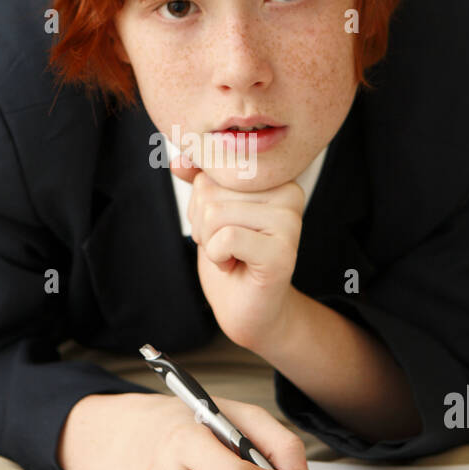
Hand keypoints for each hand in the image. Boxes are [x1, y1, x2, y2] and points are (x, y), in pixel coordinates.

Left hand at [170, 153, 303, 351]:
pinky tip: (235, 265)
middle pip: (210, 191)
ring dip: (210, 243)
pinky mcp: (282, 252)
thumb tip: (178, 162)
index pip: (212, 170)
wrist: (248, 307)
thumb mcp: (209, 212)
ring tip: (232, 255)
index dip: (201, 202)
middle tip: (227, 245)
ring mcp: (289, 221)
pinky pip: (226, 238)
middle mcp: (288, 191)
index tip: (222, 224)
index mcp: (274, 176)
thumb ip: (199, 181)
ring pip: (214, 213)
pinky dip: (217, 257)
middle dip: (203, 225)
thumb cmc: (232, 258)